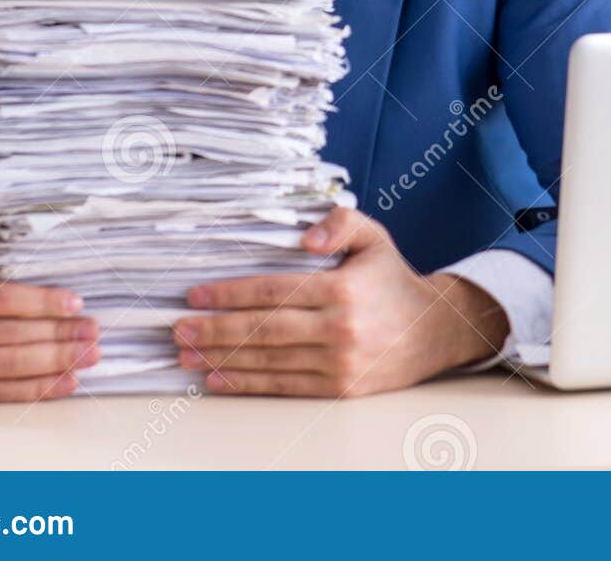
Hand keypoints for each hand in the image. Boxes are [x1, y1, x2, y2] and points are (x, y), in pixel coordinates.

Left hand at [174, 207, 507, 396]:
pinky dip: (246, 383)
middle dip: (215, 329)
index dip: (230, 293)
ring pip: (268, 361)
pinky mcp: (339, 389)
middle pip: (263, 330)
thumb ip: (340, 222)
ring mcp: (338, 363)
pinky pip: (284, 386)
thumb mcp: (373, 237)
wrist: (433, 331)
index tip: (195, 294)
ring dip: (221, 358)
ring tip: (186, 354)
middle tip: (177, 329)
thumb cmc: (392, 279)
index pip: (273, 290)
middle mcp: (339, 328)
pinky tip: (217, 378)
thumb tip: (304, 238)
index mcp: (342, 288)